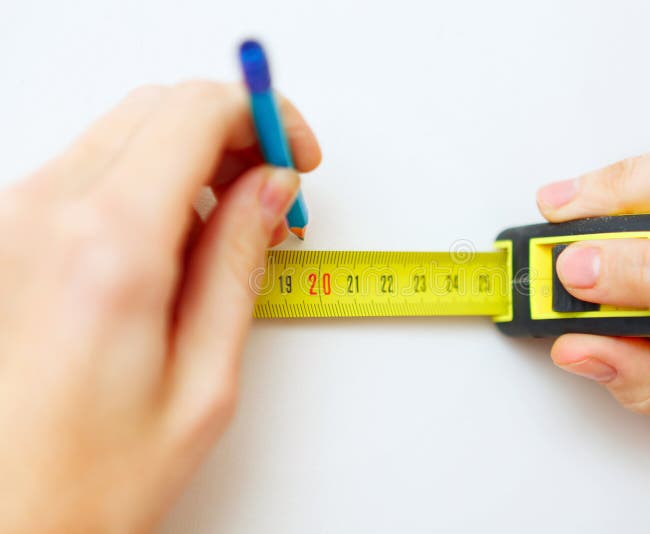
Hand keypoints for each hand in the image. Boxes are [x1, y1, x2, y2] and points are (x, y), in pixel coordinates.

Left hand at [0, 81, 320, 531]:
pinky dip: (151, 178)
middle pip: (161, 108)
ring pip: (127, 131)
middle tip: (277, 186)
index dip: (264, 117)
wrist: (0, 522)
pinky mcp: (8, 235)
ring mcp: (15, 220)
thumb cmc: (86, 480)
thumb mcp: (203, 380)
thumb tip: (269, 191)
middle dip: (235, 131)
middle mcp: (44, 215)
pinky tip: (182, 233)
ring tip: (235, 220)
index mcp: (107, 246)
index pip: (197, 113)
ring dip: (194, 154)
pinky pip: (94, 168)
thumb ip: (240, 264)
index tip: (298, 153)